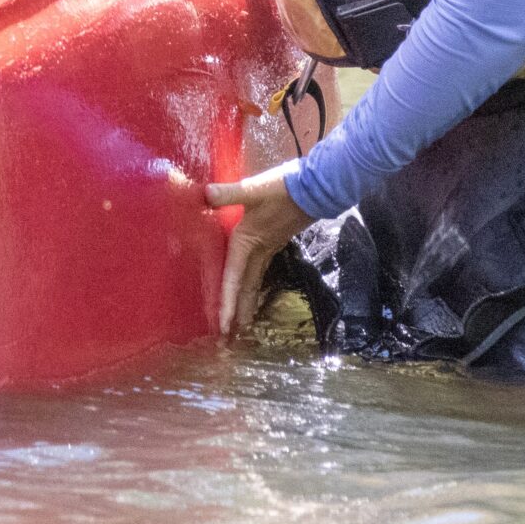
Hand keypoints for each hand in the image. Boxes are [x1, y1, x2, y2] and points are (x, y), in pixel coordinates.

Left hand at [206, 161, 314, 336]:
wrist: (318, 187)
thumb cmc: (285, 189)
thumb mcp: (256, 189)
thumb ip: (230, 193)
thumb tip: (206, 193)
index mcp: (247, 241)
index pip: (233, 277)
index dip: (227, 302)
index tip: (223, 325)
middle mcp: (258, 250)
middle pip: (246, 288)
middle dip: (238, 312)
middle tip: (230, 335)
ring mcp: (270, 247)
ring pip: (255, 281)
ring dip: (247, 302)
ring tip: (243, 323)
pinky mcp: (276, 241)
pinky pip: (261, 271)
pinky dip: (254, 285)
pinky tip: (253, 286)